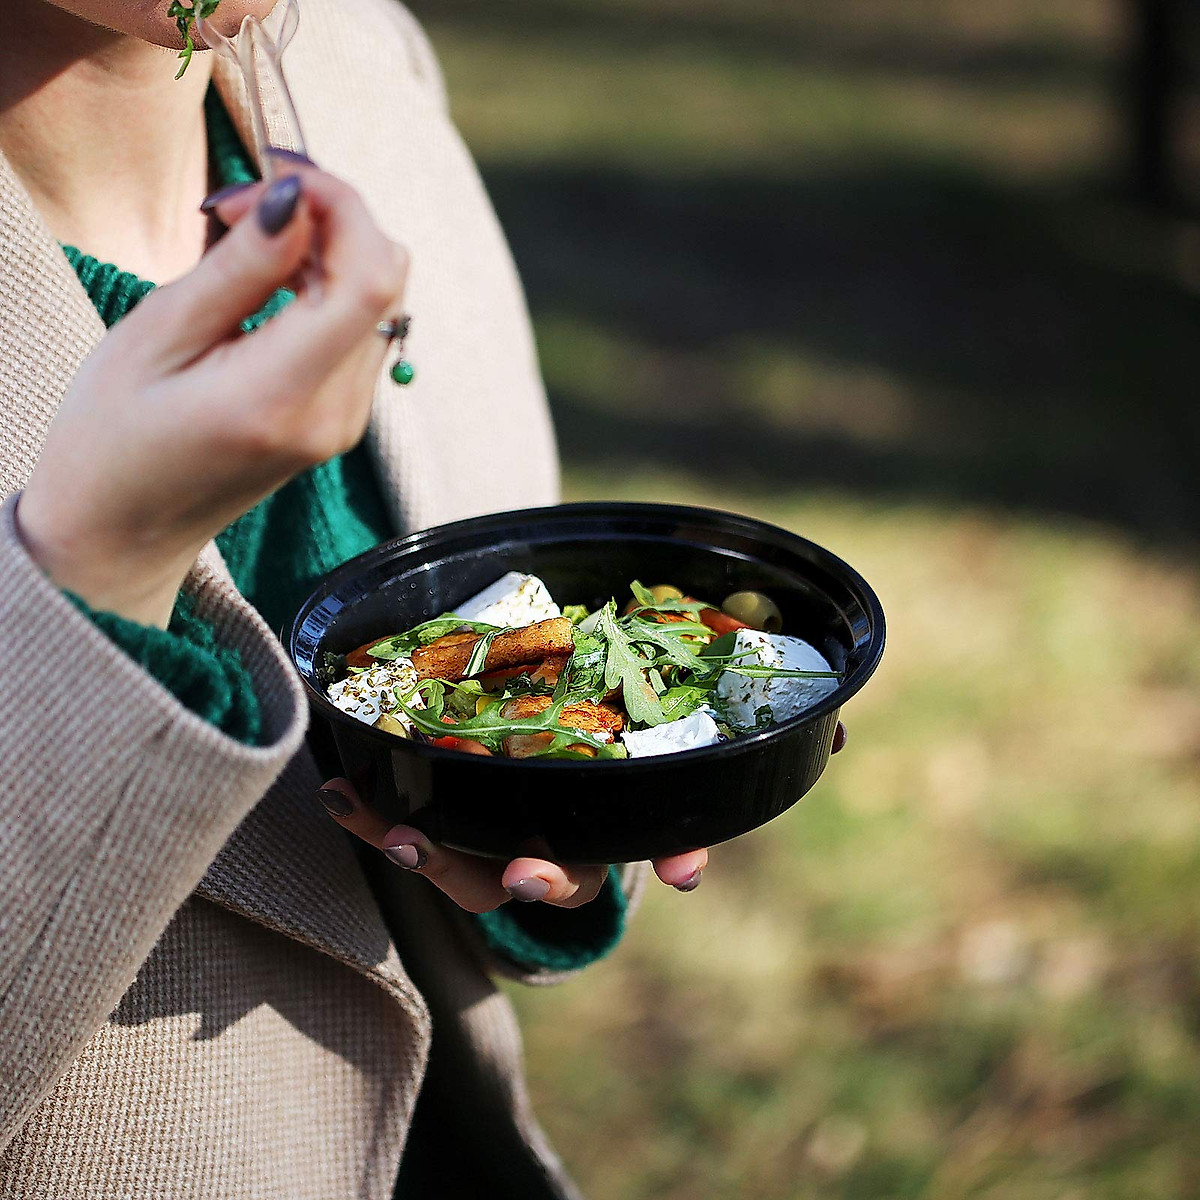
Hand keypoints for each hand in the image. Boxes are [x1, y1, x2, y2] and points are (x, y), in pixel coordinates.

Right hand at [19, 165, 406, 627]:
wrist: (124, 531)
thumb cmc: (114, 437)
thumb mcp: (158, 338)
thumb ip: (239, 269)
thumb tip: (300, 202)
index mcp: (286, 395)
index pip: (371, 278)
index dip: (343, 208)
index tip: (276, 180)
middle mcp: (336, 414)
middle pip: (387, 281)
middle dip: (333, 219)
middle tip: (245, 207)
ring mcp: (346, 423)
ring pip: (381, 302)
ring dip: (330, 251)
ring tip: (246, 243)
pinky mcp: (341, 421)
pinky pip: (362, 332)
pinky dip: (328, 289)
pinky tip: (270, 285)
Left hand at [313, 722, 847, 911]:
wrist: (539, 762)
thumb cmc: (618, 743)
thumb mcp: (679, 735)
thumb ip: (747, 734)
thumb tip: (839, 737)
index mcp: (623, 817)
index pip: (662, 842)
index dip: (677, 855)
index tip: (687, 870)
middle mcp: (570, 840)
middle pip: (563, 875)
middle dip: (544, 875)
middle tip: (525, 873)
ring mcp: (505, 837)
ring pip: (474, 869)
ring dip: (437, 853)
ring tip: (398, 829)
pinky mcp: (449, 820)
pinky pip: (416, 827)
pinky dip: (377, 814)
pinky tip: (340, 790)